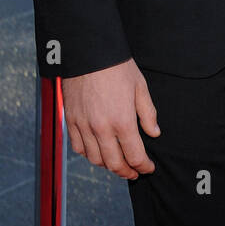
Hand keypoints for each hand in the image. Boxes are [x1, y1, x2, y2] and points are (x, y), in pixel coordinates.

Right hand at [62, 58, 160, 178]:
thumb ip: (148, 113)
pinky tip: (97, 151)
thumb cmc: (117, 67)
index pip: (134, 156)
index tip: (147, 167)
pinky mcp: (71, 120)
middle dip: (126, 172)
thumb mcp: (140, 87)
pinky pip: (78, 147)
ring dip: (107, 165)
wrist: (88, 53)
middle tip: (134, 172)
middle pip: (114, 163)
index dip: (143, 166)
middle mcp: (101, 128)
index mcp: (122, 121)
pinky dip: (88, 154)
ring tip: (117, 163)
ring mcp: (83, 126)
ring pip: (95, 159)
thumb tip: (154, 133)